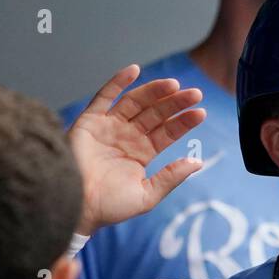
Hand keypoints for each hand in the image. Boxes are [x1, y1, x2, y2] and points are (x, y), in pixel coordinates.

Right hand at [67, 65, 205, 234]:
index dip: (183, 122)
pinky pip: (104, 96)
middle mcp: (127, 137)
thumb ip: (171, 177)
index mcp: (141, 153)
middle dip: (174, 103)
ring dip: (154, 91)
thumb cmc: (110, 206)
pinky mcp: (90, 121)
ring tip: (174, 84)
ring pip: (135, 102)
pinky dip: (118, 82)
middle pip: (155, 114)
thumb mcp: (147, 195)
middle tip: (195, 93)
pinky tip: (134, 70)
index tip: (201, 112)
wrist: (77, 207)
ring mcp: (109, 127)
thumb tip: (198, 162)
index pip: (167, 132)